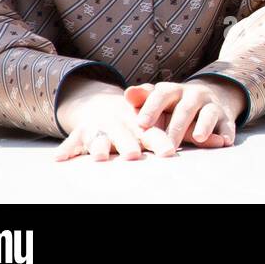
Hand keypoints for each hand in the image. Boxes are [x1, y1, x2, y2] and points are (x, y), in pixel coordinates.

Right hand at [55, 77, 176, 160]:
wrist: (104, 104)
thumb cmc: (136, 119)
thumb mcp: (153, 121)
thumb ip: (174, 133)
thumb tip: (205, 142)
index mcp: (140, 121)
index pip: (152, 132)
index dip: (159, 141)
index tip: (169, 151)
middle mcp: (119, 123)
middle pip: (124, 135)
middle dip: (128, 144)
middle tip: (133, 155)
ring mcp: (99, 127)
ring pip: (98, 138)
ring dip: (99, 147)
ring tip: (101, 156)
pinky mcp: (81, 132)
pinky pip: (72, 141)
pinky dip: (66, 149)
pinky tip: (59, 158)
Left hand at [124, 78, 244, 149]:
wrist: (208, 96)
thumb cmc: (174, 103)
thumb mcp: (160, 99)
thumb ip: (143, 98)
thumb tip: (128, 94)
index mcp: (175, 91)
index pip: (163, 94)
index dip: (152, 107)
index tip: (141, 124)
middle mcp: (194, 95)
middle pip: (185, 108)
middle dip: (176, 127)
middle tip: (166, 145)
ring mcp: (211, 105)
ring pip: (208, 114)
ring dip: (204, 125)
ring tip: (198, 138)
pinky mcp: (225, 117)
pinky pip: (227, 124)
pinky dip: (227, 132)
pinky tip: (225, 142)